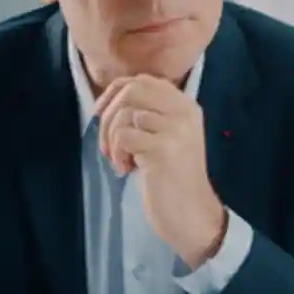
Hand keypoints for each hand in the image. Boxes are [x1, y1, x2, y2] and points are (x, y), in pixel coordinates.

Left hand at [94, 75, 226, 268]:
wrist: (191, 213)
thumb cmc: (173, 177)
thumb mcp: (167, 136)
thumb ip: (149, 113)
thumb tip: (112, 96)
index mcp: (186, 106)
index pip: (143, 80)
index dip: (116, 91)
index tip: (101, 113)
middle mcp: (184, 112)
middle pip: (132, 91)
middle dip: (109, 115)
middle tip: (108, 144)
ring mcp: (176, 130)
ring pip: (124, 115)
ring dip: (111, 140)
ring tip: (120, 161)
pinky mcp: (163, 149)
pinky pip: (124, 137)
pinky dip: (117, 154)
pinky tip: (126, 170)